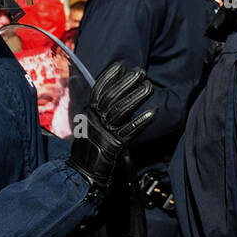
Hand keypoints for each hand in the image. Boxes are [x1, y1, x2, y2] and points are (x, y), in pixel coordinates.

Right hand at [68, 62, 155, 190]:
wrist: (83, 170)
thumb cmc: (91, 146)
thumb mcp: (93, 124)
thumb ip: (103, 110)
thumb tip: (117, 94)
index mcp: (90, 114)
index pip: (99, 91)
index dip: (109, 77)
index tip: (121, 65)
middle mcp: (96, 120)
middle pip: (112, 98)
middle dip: (127, 83)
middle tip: (140, 72)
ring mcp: (105, 131)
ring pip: (121, 111)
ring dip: (136, 97)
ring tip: (148, 87)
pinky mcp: (115, 144)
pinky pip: (130, 130)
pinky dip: (141, 120)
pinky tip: (153, 112)